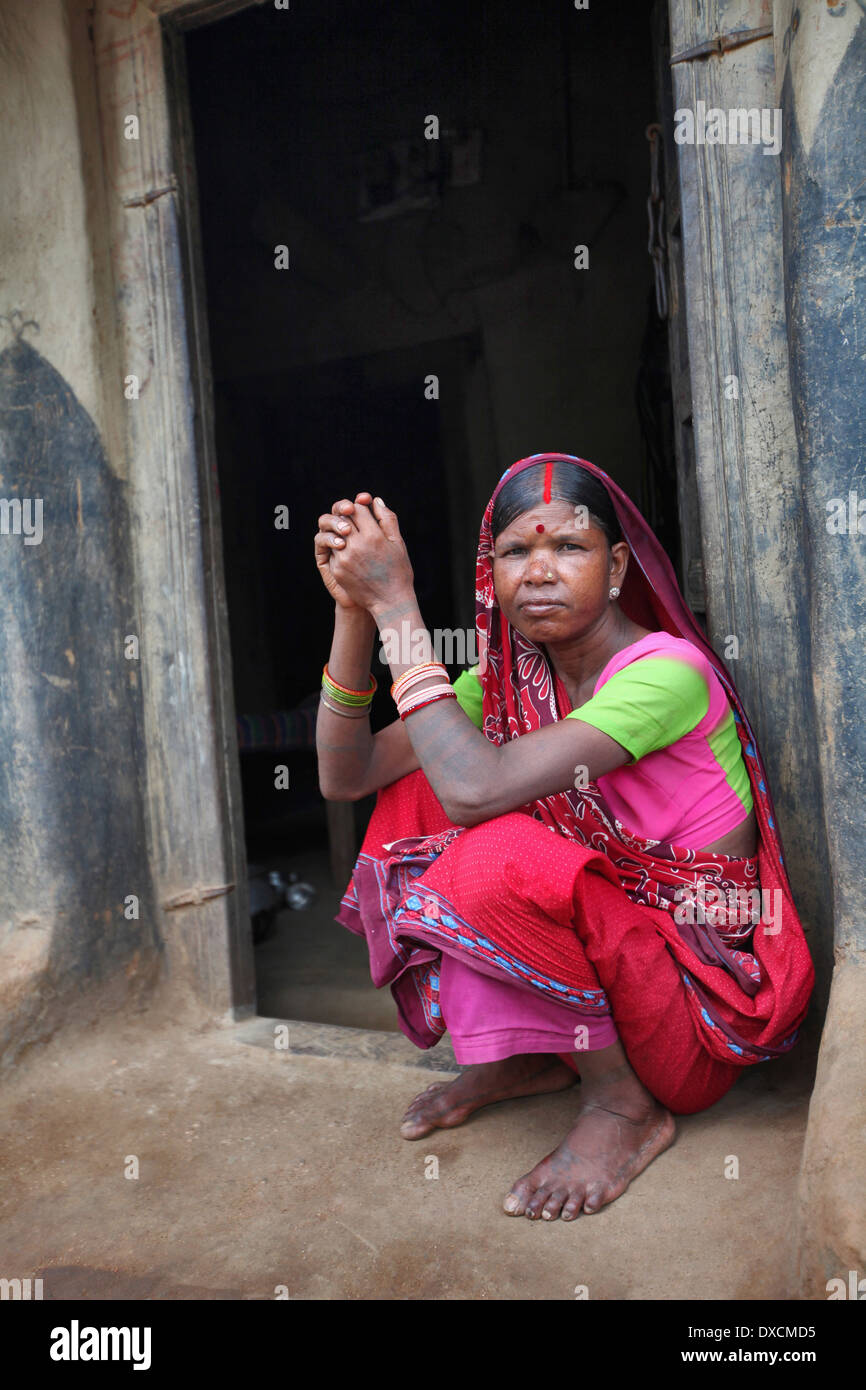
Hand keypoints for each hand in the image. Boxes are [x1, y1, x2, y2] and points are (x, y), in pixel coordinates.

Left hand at [320, 494, 414, 614]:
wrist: (390, 601)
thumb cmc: (398, 571)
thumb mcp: (398, 543)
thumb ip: (387, 519)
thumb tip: (375, 500)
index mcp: (373, 536)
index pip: (358, 509)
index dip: (360, 507)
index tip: (364, 512)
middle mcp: (356, 545)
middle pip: (343, 519)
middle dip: (348, 517)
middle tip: (354, 521)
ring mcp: (344, 558)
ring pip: (335, 534)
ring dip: (341, 532)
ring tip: (351, 536)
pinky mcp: (337, 570)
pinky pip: (332, 551)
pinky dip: (338, 548)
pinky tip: (348, 552)